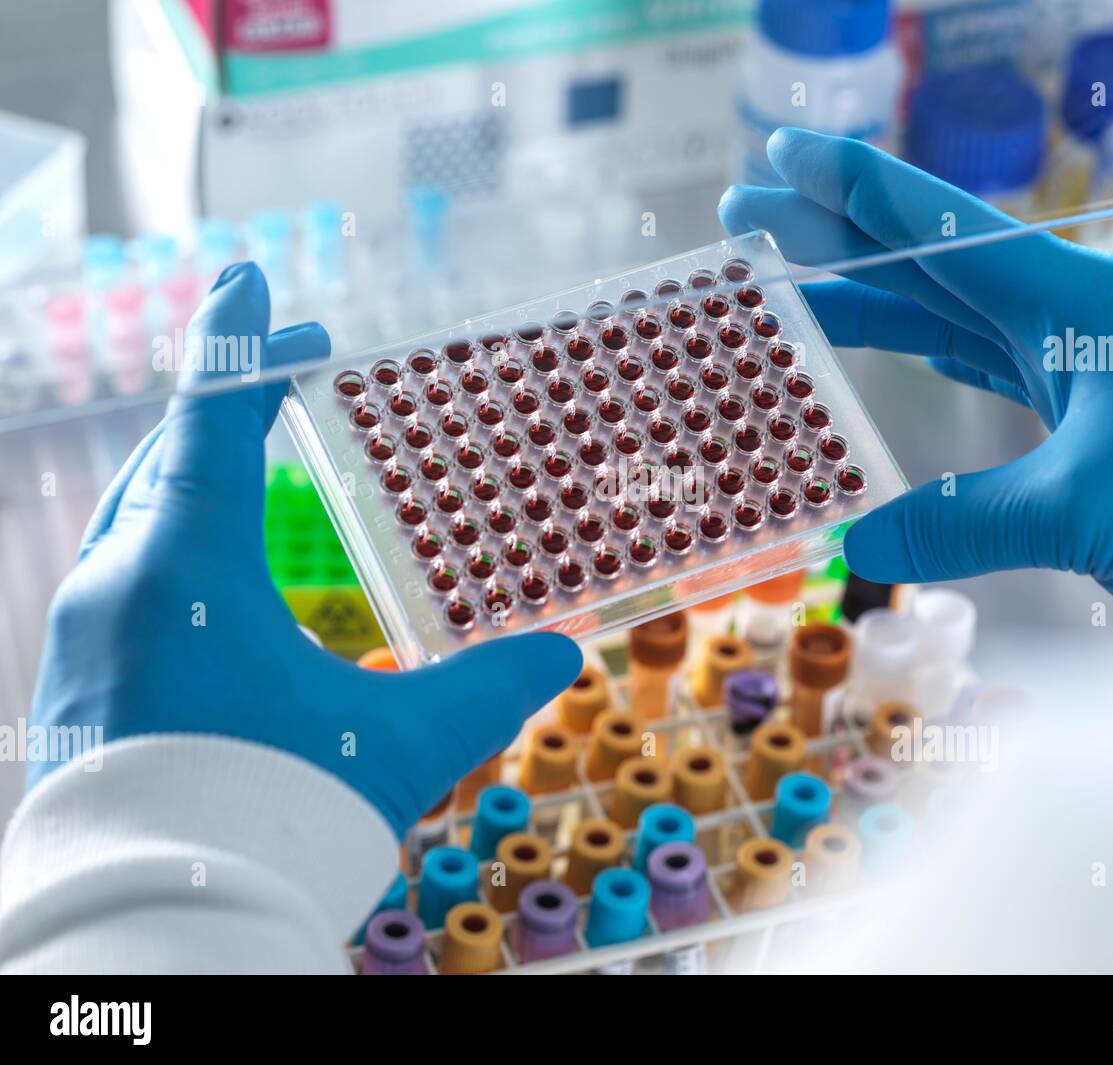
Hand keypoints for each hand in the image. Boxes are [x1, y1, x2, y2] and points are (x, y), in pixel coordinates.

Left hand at [30, 263, 581, 833]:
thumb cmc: (273, 815)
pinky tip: (221, 569)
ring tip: (265, 456)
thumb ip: (487, 688)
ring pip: (147, 516)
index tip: (253, 279)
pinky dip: (180, 535)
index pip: (208, 418)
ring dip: (205, 469)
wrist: (155, 920)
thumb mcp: (398, 743)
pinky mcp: (78, 679)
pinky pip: (131, 572)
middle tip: (296, 365)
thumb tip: (563, 653)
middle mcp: (121, 584)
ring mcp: (86, 632)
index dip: (237, 340)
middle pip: (175, 455)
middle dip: (236, 400)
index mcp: (189, 570)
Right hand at [720, 128, 1112, 652]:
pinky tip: (893, 361)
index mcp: (1075, 304)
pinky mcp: (1092, 416)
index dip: (855, 186)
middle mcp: (1072, 319)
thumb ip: (962, 523)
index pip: (941, 229)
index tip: (781, 151)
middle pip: (929, 263)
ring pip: (950, 317)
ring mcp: (1084, 366)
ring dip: (870, 303)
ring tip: (788, 297)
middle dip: (834, 237)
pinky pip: (985, 371)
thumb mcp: (1086, 510)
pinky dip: (927, 364)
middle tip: (746, 217)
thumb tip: (856, 547)